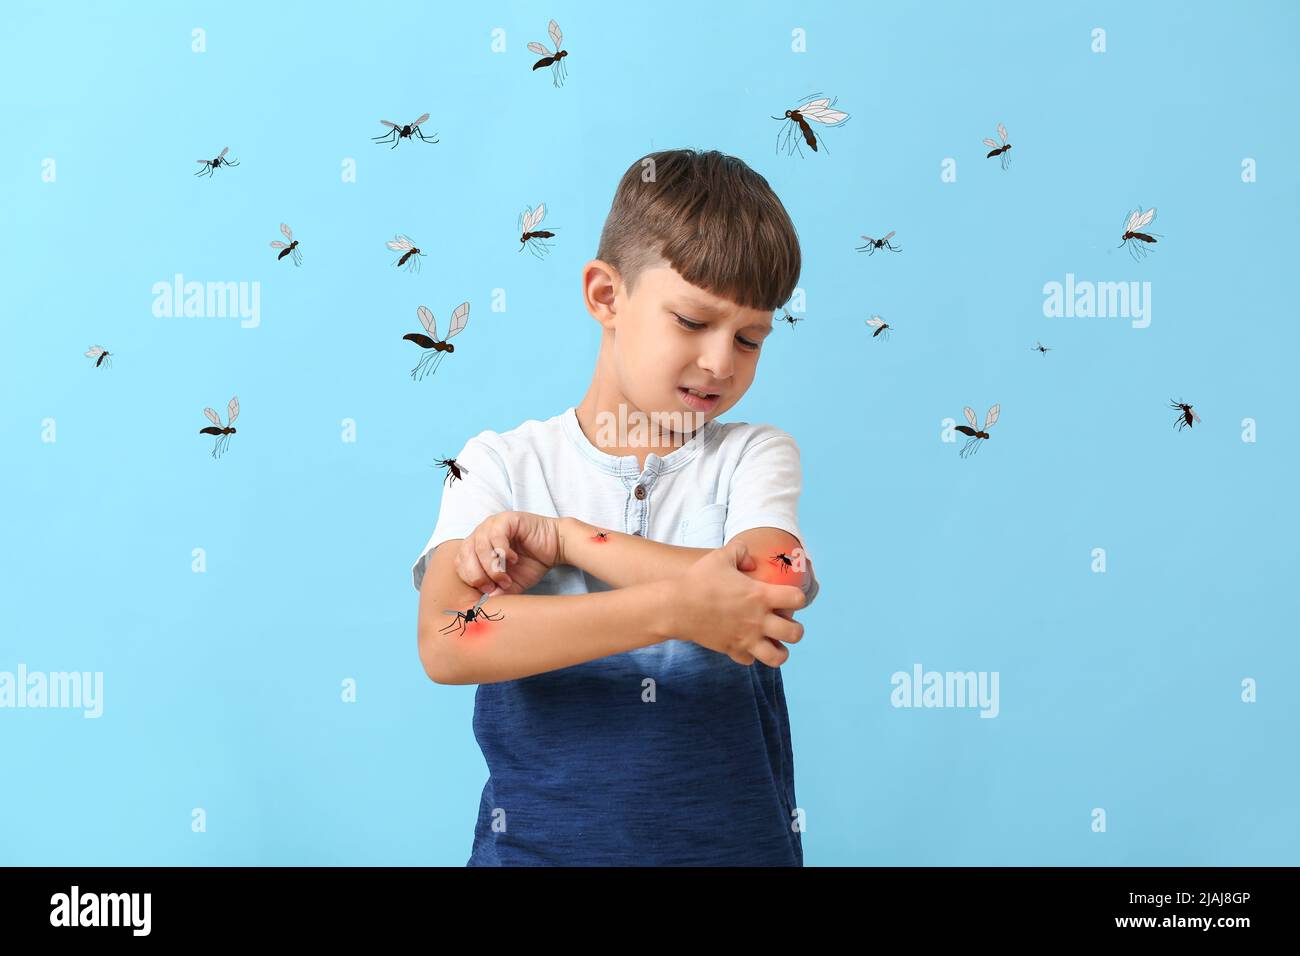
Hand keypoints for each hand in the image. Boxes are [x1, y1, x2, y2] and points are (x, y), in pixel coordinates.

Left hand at [454, 511, 563, 596]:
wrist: (555, 548)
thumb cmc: (531, 564)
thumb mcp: (511, 583)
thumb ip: (496, 591)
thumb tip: (482, 602)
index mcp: (477, 548)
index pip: (460, 562)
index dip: (470, 578)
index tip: (487, 591)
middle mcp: (481, 534)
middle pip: (465, 553)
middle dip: (477, 574)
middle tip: (493, 586)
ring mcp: (492, 524)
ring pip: (479, 546)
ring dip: (492, 567)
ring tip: (506, 577)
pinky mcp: (506, 519)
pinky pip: (496, 536)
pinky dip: (503, 552)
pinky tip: (514, 559)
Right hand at [668, 540, 805, 667]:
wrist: (675, 606)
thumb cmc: (698, 580)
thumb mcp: (720, 556)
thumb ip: (740, 552)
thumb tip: (751, 560)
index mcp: (760, 595)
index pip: (797, 599)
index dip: (796, 598)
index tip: (787, 597)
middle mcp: (758, 620)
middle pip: (796, 633)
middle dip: (795, 629)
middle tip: (783, 622)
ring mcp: (746, 638)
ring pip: (778, 657)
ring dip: (779, 650)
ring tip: (772, 642)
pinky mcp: (732, 650)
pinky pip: (750, 661)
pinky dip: (750, 655)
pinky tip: (745, 644)